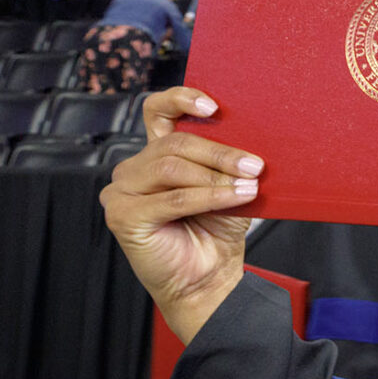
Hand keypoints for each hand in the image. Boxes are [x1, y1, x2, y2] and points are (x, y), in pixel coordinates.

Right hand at [100, 89, 263, 344]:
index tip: (214, 107)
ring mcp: (122, 192)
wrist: (210, 278)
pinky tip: (236, 197)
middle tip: (255, 164)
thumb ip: (228, 163)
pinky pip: (173, 198)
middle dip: (220, 152)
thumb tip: (251, 142)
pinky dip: (209, 196)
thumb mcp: (228, 186)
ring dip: (217, 176)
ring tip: (249, 183)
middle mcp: (134, 169)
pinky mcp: (123, 216)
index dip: (182, 100)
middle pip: (175, 144)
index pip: (157, 111)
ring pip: (172, 167)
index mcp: (156, 154)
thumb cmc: (216, 231)